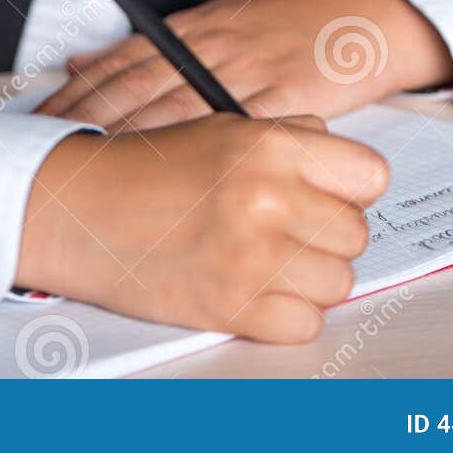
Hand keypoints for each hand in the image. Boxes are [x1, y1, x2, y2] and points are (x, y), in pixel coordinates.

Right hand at [16, 113, 389, 341]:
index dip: (351, 188)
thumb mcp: (225, 127)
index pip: (370, 176)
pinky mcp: (232, 308)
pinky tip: (256, 290)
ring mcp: (253, 258)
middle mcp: (269, 200)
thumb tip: (340, 163)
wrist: (81, 209)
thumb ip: (291, 140)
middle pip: (355, 234)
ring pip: (338, 284)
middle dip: (327, 235)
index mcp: (272, 146)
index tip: (332, 195)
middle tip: (290, 230)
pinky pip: (304, 324)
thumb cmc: (149, 167)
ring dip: (310, 277)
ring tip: (269, 259)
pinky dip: (286, 315)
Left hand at [37, 0, 452, 129]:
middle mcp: (213, 45)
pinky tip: (173, 174)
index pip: (121, 60)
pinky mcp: (285, 97)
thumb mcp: (215, 22)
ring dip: (128, 140)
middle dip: (86, 122)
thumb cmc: (286, 27)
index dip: (76, 93)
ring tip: (89, 170)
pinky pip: (233, 128)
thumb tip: (82, 64)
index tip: (38, 122)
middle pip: (137, 87)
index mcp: (193, 27)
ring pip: (174, 110)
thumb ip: (150, 49)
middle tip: (43, 154)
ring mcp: (248, 71)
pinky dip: (198, 150)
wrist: (360, 18)